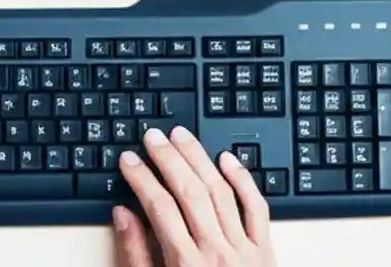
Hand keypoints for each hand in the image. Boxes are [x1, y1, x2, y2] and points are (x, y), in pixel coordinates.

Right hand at [113, 127, 276, 266]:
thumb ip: (137, 256)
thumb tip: (124, 215)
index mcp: (185, 266)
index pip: (159, 208)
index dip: (141, 179)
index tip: (129, 161)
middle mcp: (216, 253)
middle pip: (190, 192)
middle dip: (168, 159)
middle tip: (152, 137)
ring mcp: (244, 250)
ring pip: (221, 191)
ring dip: (199, 159)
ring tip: (182, 137)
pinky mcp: (266, 251)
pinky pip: (257, 206)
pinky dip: (243, 179)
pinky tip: (227, 159)